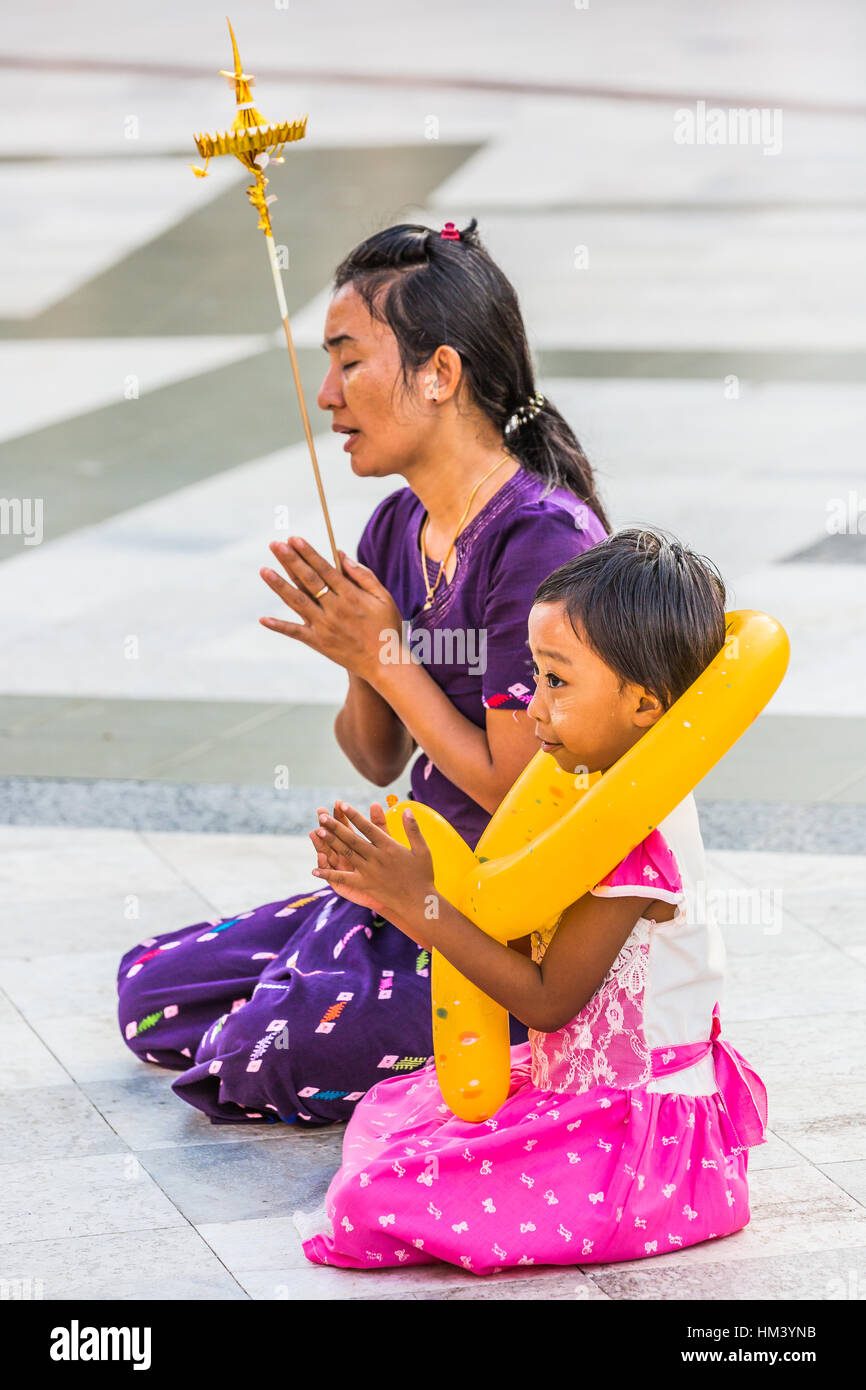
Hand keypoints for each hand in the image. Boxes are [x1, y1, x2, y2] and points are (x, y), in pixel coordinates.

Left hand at [259, 539, 403, 681]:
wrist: (386, 663)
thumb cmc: (387, 626)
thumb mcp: (383, 597)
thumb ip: (363, 575)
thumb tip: (340, 555)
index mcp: (351, 595)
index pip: (324, 569)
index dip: (308, 553)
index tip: (294, 539)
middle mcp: (335, 609)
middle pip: (308, 580)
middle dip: (290, 561)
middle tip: (275, 545)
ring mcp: (324, 626)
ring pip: (297, 602)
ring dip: (279, 586)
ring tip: (264, 570)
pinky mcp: (318, 643)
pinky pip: (295, 632)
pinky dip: (279, 626)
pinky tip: (263, 618)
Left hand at [310, 801, 434, 928]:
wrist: (419, 902)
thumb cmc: (423, 875)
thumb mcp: (422, 849)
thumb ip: (413, 829)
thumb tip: (406, 809)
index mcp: (389, 847)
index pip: (368, 827)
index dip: (354, 815)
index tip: (342, 804)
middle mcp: (376, 857)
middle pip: (352, 839)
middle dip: (335, 826)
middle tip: (321, 815)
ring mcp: (369, 872)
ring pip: (346, 854)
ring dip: (331, 843)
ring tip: (317, 832)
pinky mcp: (364, 885)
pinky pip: (343, 879)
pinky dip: (329, 874)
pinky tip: (314, 870)